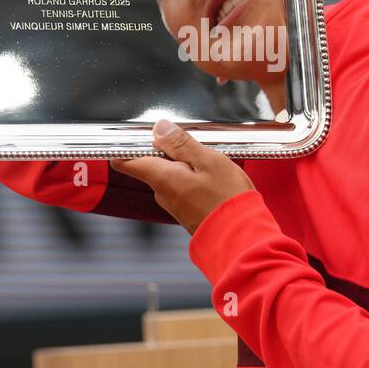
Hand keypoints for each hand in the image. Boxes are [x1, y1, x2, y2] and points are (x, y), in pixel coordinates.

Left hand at [109, 120, 255, 235]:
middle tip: (197, 147)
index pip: (126, 161)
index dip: (128, 145)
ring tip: (212, 165)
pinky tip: (215, 180)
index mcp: (162, 178)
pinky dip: (195, 179)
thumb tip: (160, 128)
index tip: (140, 134)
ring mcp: (174, 204)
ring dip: (187, 166)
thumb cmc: (228, 201)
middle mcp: (162, 194)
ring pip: (171, 175)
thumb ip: (182, 144)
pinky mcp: (186, 212)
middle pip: (154, 164)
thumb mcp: (209, 161)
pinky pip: (183, 187)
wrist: (242, 238)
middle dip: (171, 152)